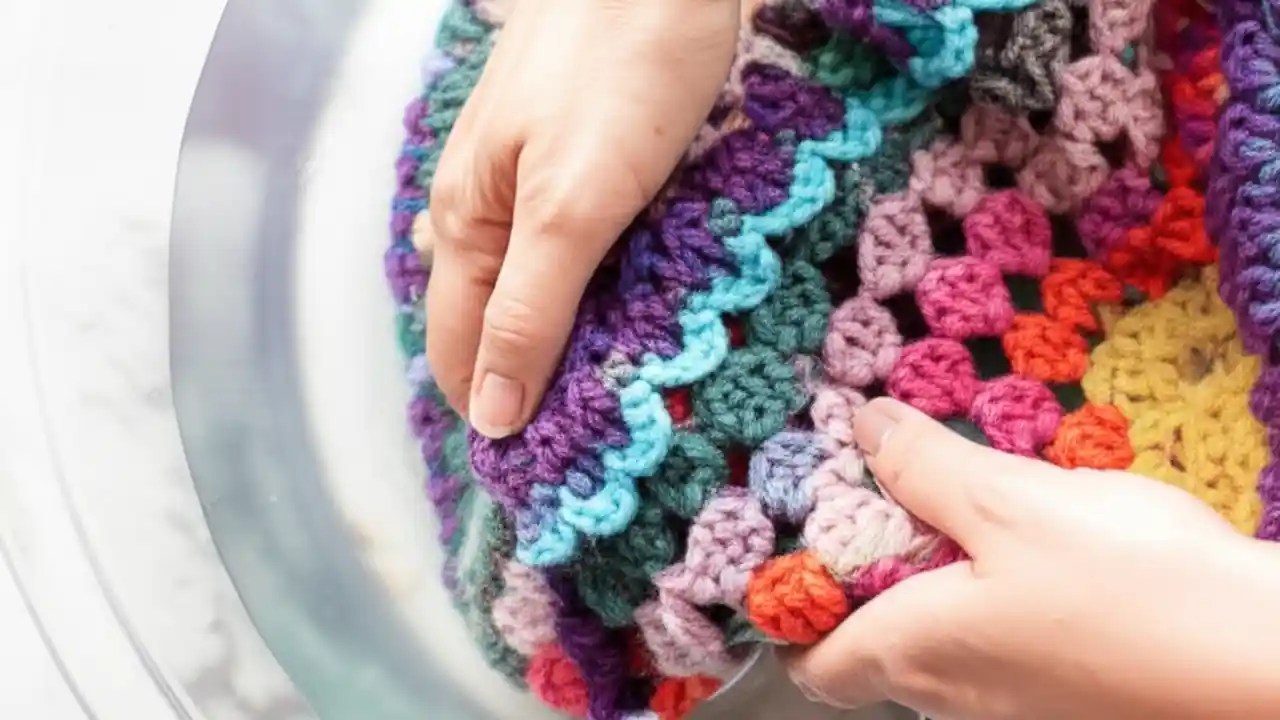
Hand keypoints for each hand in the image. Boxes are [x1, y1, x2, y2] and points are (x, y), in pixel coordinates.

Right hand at [424, 0, 739, 437]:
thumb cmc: (622, 66)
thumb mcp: (574, 203)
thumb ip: (530, 308)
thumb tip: (492, 414)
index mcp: (469, 224)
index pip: (462, 354)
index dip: (500, 416)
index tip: (558, 473)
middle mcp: (488, 210)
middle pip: (492, 327)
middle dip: (536, 385)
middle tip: (606, 438)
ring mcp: (532, 184)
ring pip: (534, 290)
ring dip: (570, 342)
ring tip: (625, 388)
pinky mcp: (583, 164)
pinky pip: (573, 251)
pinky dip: (599, 291)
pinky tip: (633, 306)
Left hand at [785, 398, 1279, 719]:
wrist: (1272, 666)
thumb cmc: (1132, 584)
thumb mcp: (1011, 501)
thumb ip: (925, 467)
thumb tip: (862, 429)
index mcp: (916, 652)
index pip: (813, 663)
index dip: (791, 613)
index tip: (801, 547)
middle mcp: (953, 698)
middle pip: (874, 648)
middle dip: (865, 579)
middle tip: (881, 500)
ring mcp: (1015, 710)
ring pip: (940, 646)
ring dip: (932, 582)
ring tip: (955, 508)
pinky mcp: (1069, 702)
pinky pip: (1000, 651)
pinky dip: (989, 601)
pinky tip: (1030, 549)